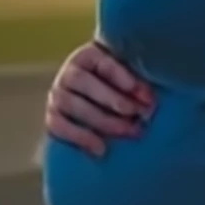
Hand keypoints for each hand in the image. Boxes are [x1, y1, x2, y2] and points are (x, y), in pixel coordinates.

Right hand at [45, 40, 154, 156]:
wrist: (100, 108)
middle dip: (113, 99)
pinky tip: (101, 149)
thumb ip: (138, 85)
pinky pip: (58, 126)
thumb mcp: (130, 80)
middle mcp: (69, 72)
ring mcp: (58, 95)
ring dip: (102, 119)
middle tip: (138, 114)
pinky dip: (79, 137)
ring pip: (71, 104)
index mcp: (89, 56)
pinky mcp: (53, 117)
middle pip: (82, 81)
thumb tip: (150, 99)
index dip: (122, 76)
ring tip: (128, 131)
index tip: (144, 93)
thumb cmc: (123, 91)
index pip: (101, 61)